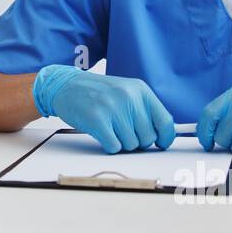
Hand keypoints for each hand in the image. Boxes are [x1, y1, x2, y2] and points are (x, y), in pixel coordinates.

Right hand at [33, 65, 174, 152]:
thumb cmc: (97, 92)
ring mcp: (113, 108)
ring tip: (110, 128)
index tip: (161, 143)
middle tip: (123, 131)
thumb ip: (144, 110)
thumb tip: (163, 135)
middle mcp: (129, 97)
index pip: (165, 121)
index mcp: (140, 90)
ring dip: (121, 142)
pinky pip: (114, 147)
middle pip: (148, 137)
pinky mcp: (97, 120)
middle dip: (137, 140)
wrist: (65, 85)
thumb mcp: (125, 91)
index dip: (165, 137)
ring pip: (131, 144)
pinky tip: (102, 133)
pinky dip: (109, 145)